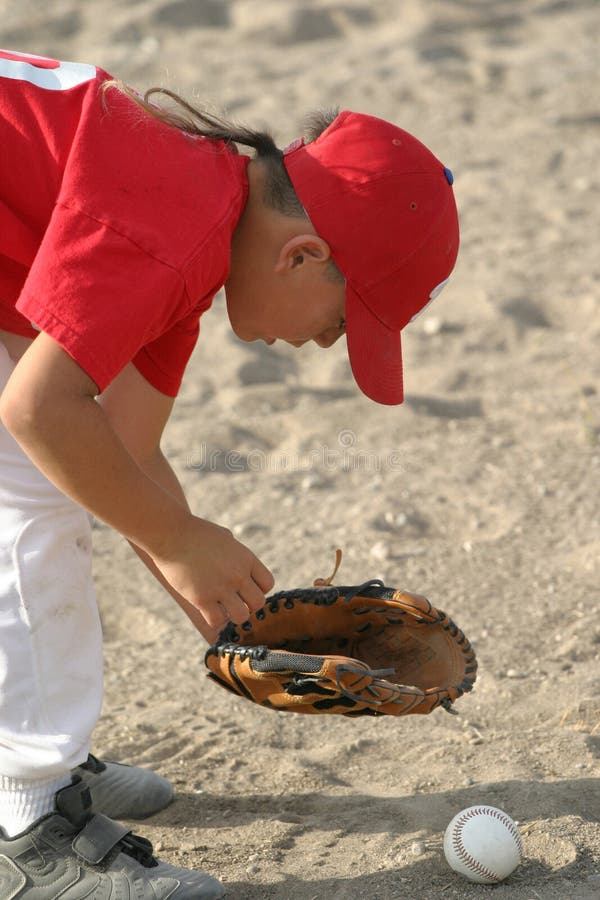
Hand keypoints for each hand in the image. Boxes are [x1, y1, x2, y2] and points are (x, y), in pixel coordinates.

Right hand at [151, 515, 273, 631]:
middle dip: (247, 605)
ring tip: (222, 608)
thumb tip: (241, 563)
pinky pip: (217, 621)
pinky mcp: (202, 599)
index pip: (267, 584)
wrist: (170, 534)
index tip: (244, 588)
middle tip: (234, 601)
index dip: (257, 589)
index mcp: (246, 558)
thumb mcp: (224, 537)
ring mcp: (221, 587)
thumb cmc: (195, 533)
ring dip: (233, 615)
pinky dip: (214, 620)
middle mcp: (238, 574)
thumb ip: (236, 552)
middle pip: (258, 603)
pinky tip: (207, 610)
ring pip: (242, 616)